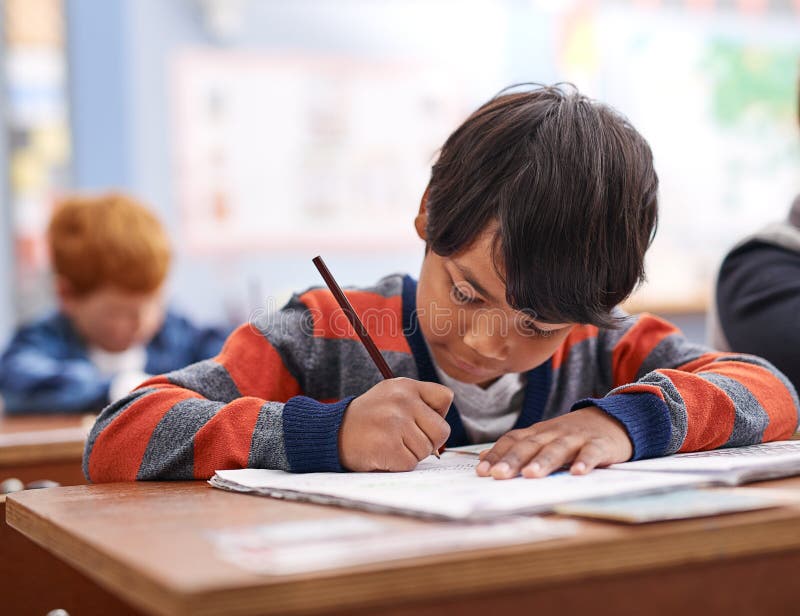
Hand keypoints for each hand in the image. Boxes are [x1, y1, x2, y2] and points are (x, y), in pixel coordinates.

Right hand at [339, 378, 452, 471]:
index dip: (437, 414)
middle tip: (405, 439)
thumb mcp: (391, 396)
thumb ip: (418, 404)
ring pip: (426, 450)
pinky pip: (410, 463)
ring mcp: (395, 423)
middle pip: (441, 430)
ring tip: (389, 444)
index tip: (420, 420)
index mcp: (405, 386)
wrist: (331, 431)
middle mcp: (402, 400)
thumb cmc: (368, 419)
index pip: (444, 397)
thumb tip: (442, 434)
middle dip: (428, 441)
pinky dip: (398, 465)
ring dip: (410, 454)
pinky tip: (383, 454)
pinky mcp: (388, 446)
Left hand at [476, 407, 632, 478]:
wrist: (612, 419)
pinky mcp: (600, 445)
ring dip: (544, 461)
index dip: (497, 454)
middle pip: (531, 445)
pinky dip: (585, 462)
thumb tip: (483, 458)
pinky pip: (592, 453)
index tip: (482, 471)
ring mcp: (576, 438)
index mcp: (537, 433)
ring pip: (558, 449)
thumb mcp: (542, 438)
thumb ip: (515, 447)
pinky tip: (578, 473)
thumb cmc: (570, 435)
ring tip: (531, 475)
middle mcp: (553, 433)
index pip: (513, 440)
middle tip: (498, 475)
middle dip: (513, 460)